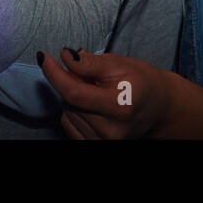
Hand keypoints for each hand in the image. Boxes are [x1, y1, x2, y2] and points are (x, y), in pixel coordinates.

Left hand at [40, 48, 172, 139]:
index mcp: (119, 107)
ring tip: (95, 91)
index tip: (44, 57)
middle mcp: (110, 130)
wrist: (158, 106)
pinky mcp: (96, 146)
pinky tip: (90, 104)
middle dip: (70, 82)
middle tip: (89, 76)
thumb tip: (65, 56)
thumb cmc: (141, 82)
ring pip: (67, 112)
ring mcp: (103, 142)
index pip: (74, 93)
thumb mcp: (119, 64)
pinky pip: (69, 124)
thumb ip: (90, 62)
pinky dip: (73, 110)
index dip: (55, 74)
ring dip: (73, 97)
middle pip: (69, 101)